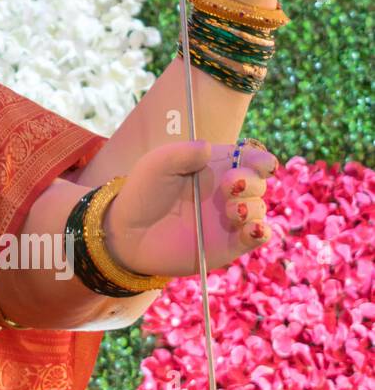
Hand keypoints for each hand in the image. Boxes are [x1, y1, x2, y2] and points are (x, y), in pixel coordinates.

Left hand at [102, 138, 277, 277]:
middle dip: (251, 182)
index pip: (247, 158)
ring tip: (231, 210)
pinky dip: (261, 231)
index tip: (259, 163)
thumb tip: (208, 147)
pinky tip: (249, 229)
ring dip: (253, 207)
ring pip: (259, 208)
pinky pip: (259, 236)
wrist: (129, 233)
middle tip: (230, 185)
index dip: (259, 159)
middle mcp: (226, 191)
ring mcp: (229, 217)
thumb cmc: (143, 193)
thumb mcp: (157, 165)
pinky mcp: (230, 243)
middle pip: (257, 182)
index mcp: (213, 167)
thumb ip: (182, 153)